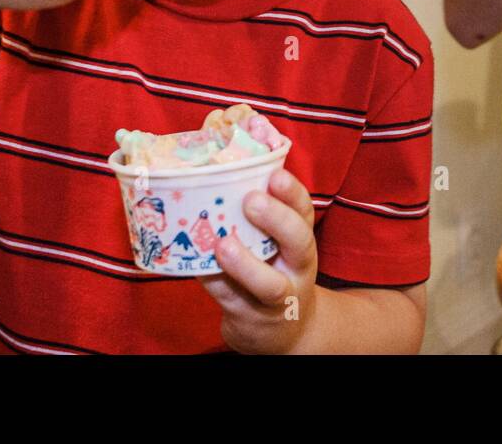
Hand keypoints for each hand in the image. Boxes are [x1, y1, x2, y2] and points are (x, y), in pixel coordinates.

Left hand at [201, 168, 318, 353]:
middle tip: (251, 200)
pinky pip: (231, 300)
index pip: (305, 212)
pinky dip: (213, 281)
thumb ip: (259, 217)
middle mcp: (297, 269)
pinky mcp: (251, 319)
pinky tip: (196, 266)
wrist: (284, 331)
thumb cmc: (273, 271)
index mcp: (301, 241)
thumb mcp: (277, 245)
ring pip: (269, 285)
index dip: (292, 193)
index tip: (275, 175)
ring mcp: (278, 299)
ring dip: (246, 264)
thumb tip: (221, 170)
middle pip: (300, 244)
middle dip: (277, 220)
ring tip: (223, 244)